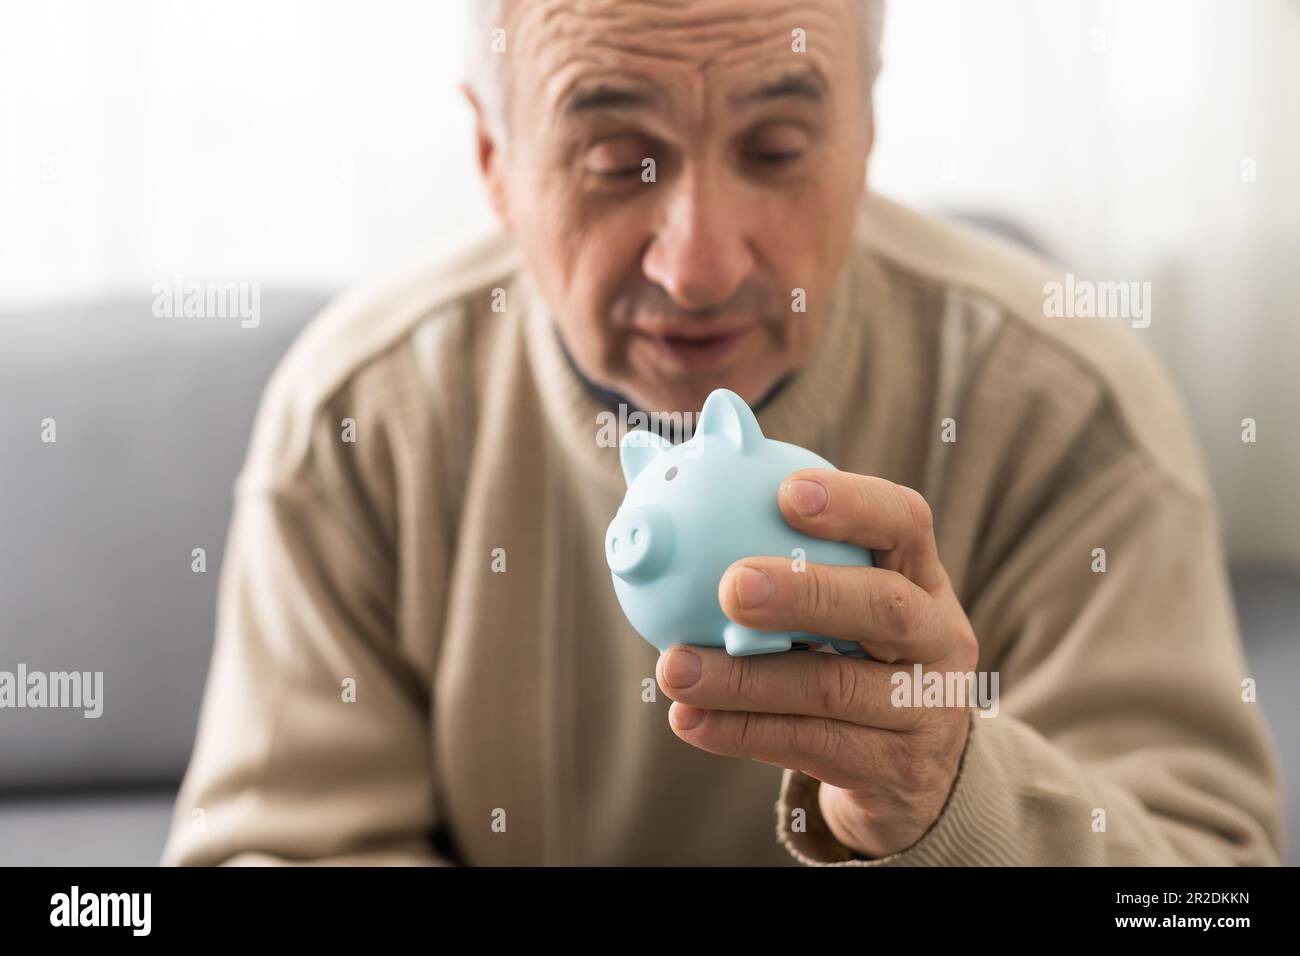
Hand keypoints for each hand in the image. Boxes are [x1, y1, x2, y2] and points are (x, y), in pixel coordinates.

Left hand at [654, 469, 978, 858]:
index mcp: (920, 576)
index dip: (852, 503)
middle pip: (884, 608)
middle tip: (729, 587)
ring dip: (745, 679)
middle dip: (806, 593)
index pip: (904, 521)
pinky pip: (812, 748)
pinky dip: (742, 733)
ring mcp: (926, 709)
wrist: (904, 771)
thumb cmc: (839, 654)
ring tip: (674, 668)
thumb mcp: (827, 598)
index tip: (785, 492)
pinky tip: (687, 719)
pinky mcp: (899, 770)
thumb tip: (640, 453)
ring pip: (835, 690)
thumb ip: (756, 537)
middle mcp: (937, 636)